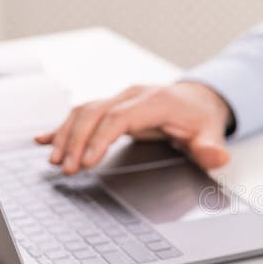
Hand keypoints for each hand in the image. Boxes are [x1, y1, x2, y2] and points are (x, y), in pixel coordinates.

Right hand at [35, 82, 233, 174]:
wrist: (200, 99)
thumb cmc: (202, 118)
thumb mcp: (212, 134)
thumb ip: (211, 147)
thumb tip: (217, 157)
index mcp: (155, 101)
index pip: (119, 118)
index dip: (100, 138)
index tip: (88, 161)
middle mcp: (133, 96)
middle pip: (95, 113)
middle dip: (76, 140)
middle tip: (66, 167)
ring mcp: (121, 99)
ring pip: (84, 111)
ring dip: (66, 134)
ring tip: (55, 160)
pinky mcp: (113, 106)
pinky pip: (83, 113)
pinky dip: (63, 126)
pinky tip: (45, 139)